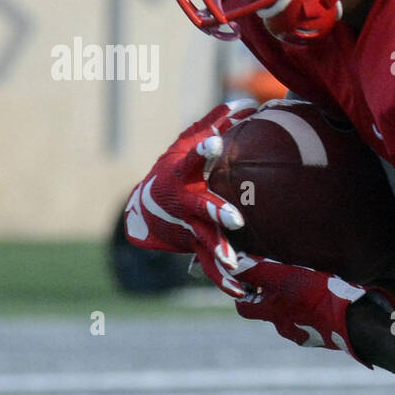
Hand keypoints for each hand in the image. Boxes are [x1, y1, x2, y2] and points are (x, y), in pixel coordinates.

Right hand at [123, 100, 255, 297]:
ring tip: (235, 261)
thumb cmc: (173, 169)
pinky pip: (209, 266)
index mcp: (183, 174)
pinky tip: (241, 293)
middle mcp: (184, 202)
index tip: (216, 142)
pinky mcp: (193, 245)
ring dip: (219, 250)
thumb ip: (216, 122)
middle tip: (235, 218)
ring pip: (204, 240)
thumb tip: (248, 102)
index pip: (193, 158)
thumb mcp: (187, 142)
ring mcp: (187, 226)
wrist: (147, 207)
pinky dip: (223, 281)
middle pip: (200, 207)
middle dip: (216, 211)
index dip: (203, 150)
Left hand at [231, 256, 379, 366]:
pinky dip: (312, 311)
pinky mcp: (324, 336)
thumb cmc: (318, 296)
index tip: (253, 277)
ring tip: (309, 286)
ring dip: (295, 302)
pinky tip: (325, 300)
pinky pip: (311, 322)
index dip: (244, 291)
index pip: (244, 307)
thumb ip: (259, 270)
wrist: (353, 321)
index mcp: (273, 313)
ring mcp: (305, 335)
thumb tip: (234, 264)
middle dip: (273, 295)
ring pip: (292, 316)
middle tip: (284, 277)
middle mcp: (285, 328)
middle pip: (270, 311)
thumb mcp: (285, 276)